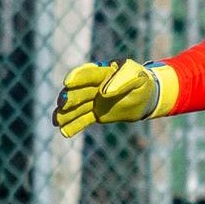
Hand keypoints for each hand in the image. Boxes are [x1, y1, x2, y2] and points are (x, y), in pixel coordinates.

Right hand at [51, 58, 177, 137]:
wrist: (147, 96)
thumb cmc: (142, 82)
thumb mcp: (138, 77)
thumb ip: (122, 81)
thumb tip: (104, 93)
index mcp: (104, 71)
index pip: (89, 73)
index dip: (78, 77)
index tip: (68, 82)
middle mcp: (94, 85)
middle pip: (79, 92)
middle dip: (70, 98)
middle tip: (62, 104)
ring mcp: (93, 100)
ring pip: (77, 107)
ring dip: (66, 114)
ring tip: (56, 121)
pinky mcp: (96, 113)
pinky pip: (83, 119)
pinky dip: (74, 126)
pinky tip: (63, 132)